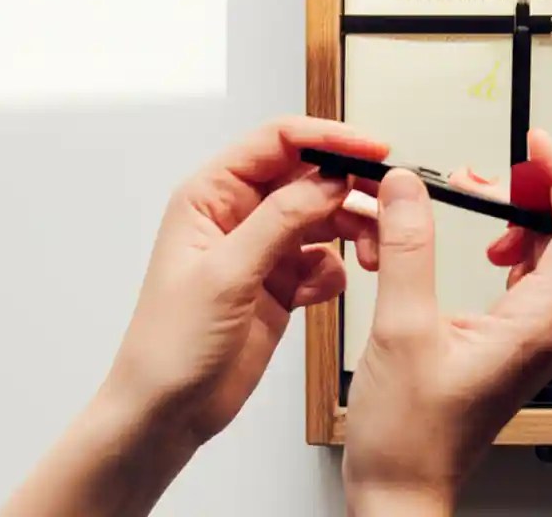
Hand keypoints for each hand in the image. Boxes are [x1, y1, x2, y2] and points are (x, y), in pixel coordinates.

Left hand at [1, 116, 387, 516]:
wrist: (166, 412)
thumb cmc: (169, 346)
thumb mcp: (226, 274)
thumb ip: (280, 220)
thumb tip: (329, 180)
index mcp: (210, 196)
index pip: (278, 141)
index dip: (328, 138)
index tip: (372, 150)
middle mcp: (237, 215)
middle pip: (309, 176)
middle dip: (349, 189)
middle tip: (386, 205)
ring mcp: (261, 249)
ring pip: (324, 218)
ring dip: (352, 232)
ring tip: (369, 256)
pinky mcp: (279, 282)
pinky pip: (324, 261)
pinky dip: (333, 273)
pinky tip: (317, 295)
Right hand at [343, 129, 551, 513]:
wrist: (403, 488)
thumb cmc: (411, 436)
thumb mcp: (402, 328)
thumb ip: (408, 248)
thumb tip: (409, 189)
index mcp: (539, 323)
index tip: (537, 145)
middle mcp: (548, 328)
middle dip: (529, 191)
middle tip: (482, 175)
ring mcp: (533, 336)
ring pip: (548, 253)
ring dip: (515, 217)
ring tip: (472, 200)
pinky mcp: (513, 341)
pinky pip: (528, 277)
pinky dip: (506, 246)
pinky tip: (479, 244)